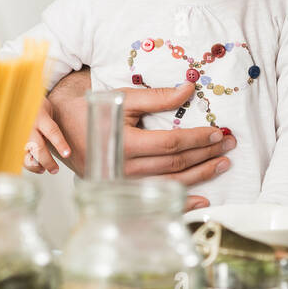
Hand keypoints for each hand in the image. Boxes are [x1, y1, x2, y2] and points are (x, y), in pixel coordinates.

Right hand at [23, 95, 69, 173]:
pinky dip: (30, 165)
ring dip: (37, 165)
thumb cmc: (41, 107)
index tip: (67, 154)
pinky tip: (40, 169)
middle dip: (47, 160)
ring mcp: (22, 134)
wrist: (22, 101)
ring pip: (26, 154)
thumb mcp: (52, 107)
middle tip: (56, 170)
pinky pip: (21, 157)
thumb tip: (93, 117)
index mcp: (40, 115)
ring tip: (50, 170)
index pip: (51, 130)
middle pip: (37, 146)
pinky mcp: (18, 141)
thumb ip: (65, 114)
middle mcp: (30, 126)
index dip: (59, 143)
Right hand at [47, 68, 236, 186]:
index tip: (218, 132)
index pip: (170, 144)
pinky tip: (202, 198)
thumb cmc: (90, 108)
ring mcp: (122, 183)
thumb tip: (190, 89)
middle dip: (205, 154)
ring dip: (200, 174)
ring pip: (169, 182)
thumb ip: (157, 97)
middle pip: (174, 165)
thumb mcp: (122, 97)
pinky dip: (181, 199)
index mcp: (122, 143)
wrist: (59, 126)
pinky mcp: (121, 189)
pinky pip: (156, 196)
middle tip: (229, 144)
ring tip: (222, 164)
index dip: (197, 139)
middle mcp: (123, 168)